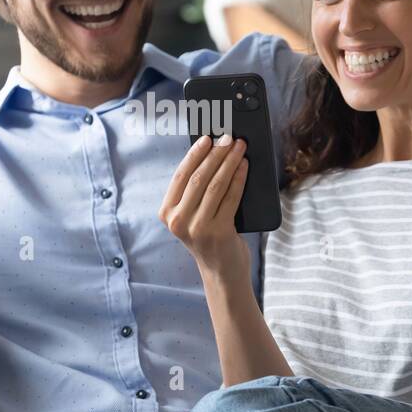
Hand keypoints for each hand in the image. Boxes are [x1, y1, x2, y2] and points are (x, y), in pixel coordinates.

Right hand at [159, 133, 250, 279]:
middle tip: (228, 138)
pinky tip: (244, 166)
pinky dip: (239, 178)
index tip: (207, 138)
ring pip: (216, 184)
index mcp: (167, 213)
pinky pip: (231, 197)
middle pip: (199, 177)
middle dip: (216, 154)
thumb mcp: (194, 215)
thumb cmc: (210, 237)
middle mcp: (178, 221)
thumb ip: (196, 192)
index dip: (194, 154)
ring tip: (239, 148)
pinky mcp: (219, 232)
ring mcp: (198, 228)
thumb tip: (213, 154)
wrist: (222, 272)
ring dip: (230, 162)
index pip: (180, 176)